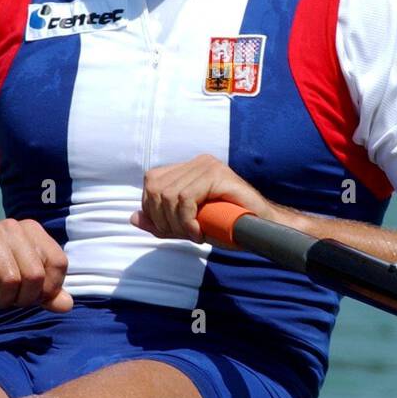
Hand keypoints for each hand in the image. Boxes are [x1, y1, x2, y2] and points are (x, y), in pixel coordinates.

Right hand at [0, 219, 72, 311]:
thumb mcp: (23, 280)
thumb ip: (47, 293)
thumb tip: (66, 305)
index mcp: (34, 230)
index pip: (58, 264)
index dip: (48, 289)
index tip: (32, 297)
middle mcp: (14, 226)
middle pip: (34, 275)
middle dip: (22, 299)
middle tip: (8, 301)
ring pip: (10, 278)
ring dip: (1, 299)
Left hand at [130, 153, 278, 246]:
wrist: (262, 228)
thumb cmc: (228, 227)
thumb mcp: (187, 227)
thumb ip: (161, 222)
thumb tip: (133, 217)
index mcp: (187, 170)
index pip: (152, 182)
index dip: (153, 210)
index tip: (171, 231)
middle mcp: (196, 163)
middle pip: (155, 188)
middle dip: (163, 219)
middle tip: (184, 235)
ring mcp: (207, 165)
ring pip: (169, 195)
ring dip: (177, 223)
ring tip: (194, 234)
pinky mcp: (217, 174)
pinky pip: (186, 198)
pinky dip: (187, 220)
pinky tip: (200, 232)